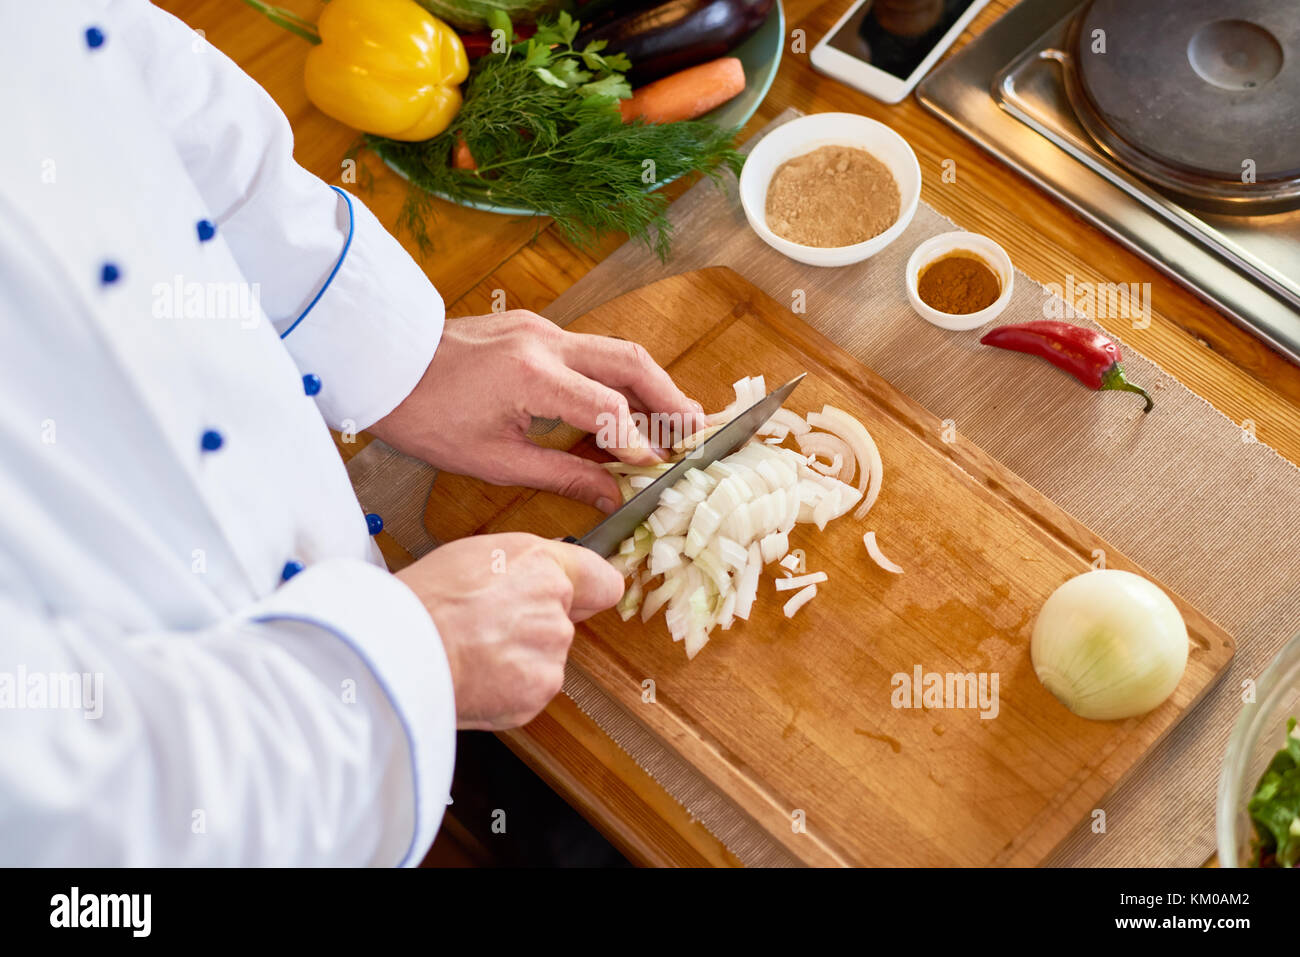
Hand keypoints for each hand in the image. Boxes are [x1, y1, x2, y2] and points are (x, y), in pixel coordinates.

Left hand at [370, 310, 705, 512]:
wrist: (382, 365)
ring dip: (650, 384)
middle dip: (669, 397)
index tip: (657, 468)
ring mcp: (541, 329)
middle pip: (630, 362)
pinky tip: (625, 409)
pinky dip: (617, 378)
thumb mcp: (492, 459)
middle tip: (697, 431)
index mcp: (531, 376)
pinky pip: (590, 352)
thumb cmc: (426, 417)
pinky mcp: (534, 328)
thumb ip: (560, 474)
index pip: (609, 407)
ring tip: (674, 421)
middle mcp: (545, 342)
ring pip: (615, 351)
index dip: (640, 440)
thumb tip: (610, 494)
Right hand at [396, 532, 623, 729]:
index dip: (589, 592)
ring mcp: (551, 651)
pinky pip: (532, 689)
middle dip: (536, 628)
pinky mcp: (539, 689)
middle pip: (565, 622)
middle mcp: (555, 605)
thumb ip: (523, 567)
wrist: (400, 651)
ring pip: (546, 657)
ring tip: (475, 653)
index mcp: (541, 564)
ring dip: (521, 660)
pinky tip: (478, 676)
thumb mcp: (474, 556)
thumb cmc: (423, 600)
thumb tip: (543, 578)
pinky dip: (510, 689)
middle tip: (489, 629)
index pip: (602, 581)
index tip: (581, 599)